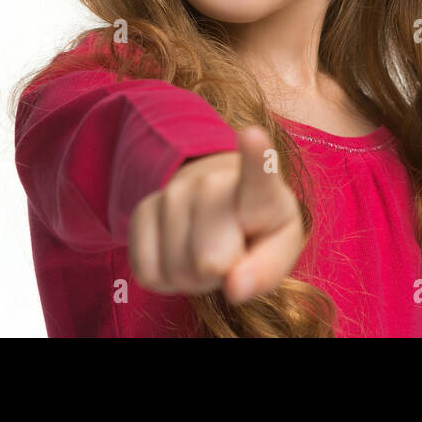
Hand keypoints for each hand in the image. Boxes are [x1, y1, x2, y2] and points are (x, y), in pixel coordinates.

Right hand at [128, 125, 304, 303]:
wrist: (222, 203)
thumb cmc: (259, 230)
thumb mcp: (279, 247)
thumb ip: (266, 270)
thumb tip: (234, 287)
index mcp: (259, 190)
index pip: (256, 176)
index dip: (256, 157)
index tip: (253, 134)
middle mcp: (210, 183)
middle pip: (209, 259)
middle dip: (221, 275)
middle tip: (232, 257)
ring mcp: (172, 193)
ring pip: (176, 270)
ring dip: (193, 278)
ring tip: (208, 253)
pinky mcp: (141, 211)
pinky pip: (147, 272)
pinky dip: (166, 280)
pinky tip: (181, 255)